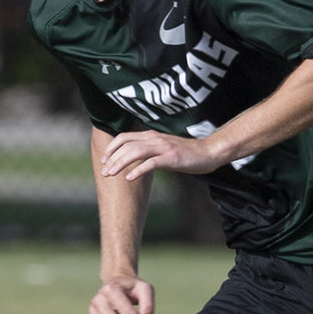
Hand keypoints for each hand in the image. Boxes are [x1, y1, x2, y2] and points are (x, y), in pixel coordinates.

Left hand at [100, 130, 227, 180]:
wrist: (208, 152)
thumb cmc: (186, 153)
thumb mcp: (164, 148)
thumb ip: (149, 149)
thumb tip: (133, 158)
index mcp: (151, 135)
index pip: (124, 137)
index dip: (111, 148)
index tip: (104, 160)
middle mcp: (155, 138)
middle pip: (126, 145)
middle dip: (112, 159)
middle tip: (104, 172)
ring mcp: (163, 147)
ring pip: (135, 152)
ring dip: (120, 164)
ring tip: (112, 174)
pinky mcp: (171, 158)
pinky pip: (151, 163)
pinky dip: (138, 170)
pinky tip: (130, 178)